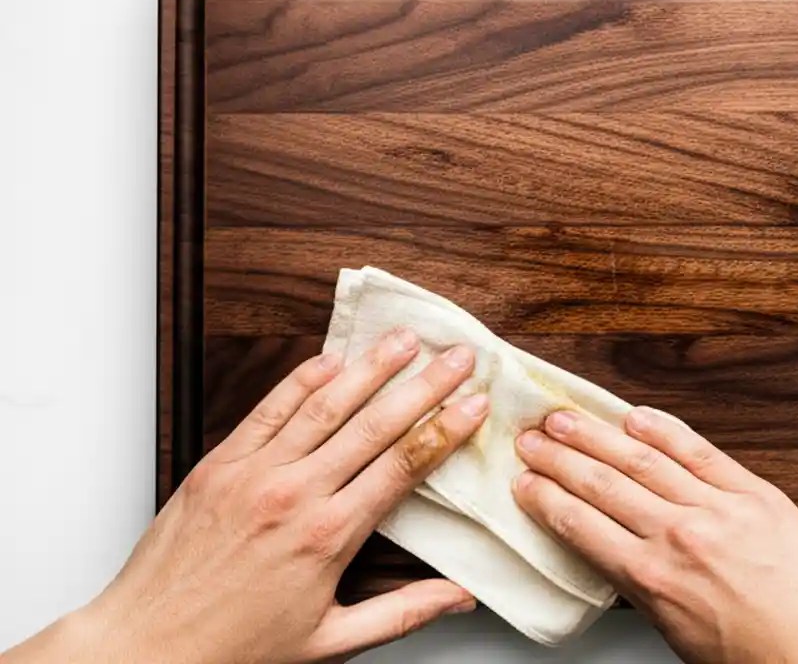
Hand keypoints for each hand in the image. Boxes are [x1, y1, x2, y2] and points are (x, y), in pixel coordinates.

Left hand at [5, 329, 488, 663]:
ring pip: (323, 405)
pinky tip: (330, 359)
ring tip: (403, 339)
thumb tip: (460, 597)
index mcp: (328, 536)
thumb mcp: (330, 641)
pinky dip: (300, 380)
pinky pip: (267, 410)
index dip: (446, 429)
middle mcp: (294, 495)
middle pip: (374, 424)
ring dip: (369, 367)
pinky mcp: (218, 464)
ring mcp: (253, 473)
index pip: (403, 466)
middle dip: (424, 384)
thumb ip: (403, 612)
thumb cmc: (234, 648)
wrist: (146, 646)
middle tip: (457, 356)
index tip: (475, 404)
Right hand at [513, 407, 797, 663]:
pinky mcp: (756, 493)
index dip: (545, 497)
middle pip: (602, 483)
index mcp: (654, 580)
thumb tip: (616, 553)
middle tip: (530, 439)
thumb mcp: (678, 633)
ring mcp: (719, 508)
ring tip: (566, 418)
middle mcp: (680, 536)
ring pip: (643, 458)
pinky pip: (700, 451)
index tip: (524, 482)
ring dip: (597, 434)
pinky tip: (636, 416)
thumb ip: (643, 586)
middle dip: (558, 458)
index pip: (581, 524)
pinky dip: (664, 429)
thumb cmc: (760, 659)